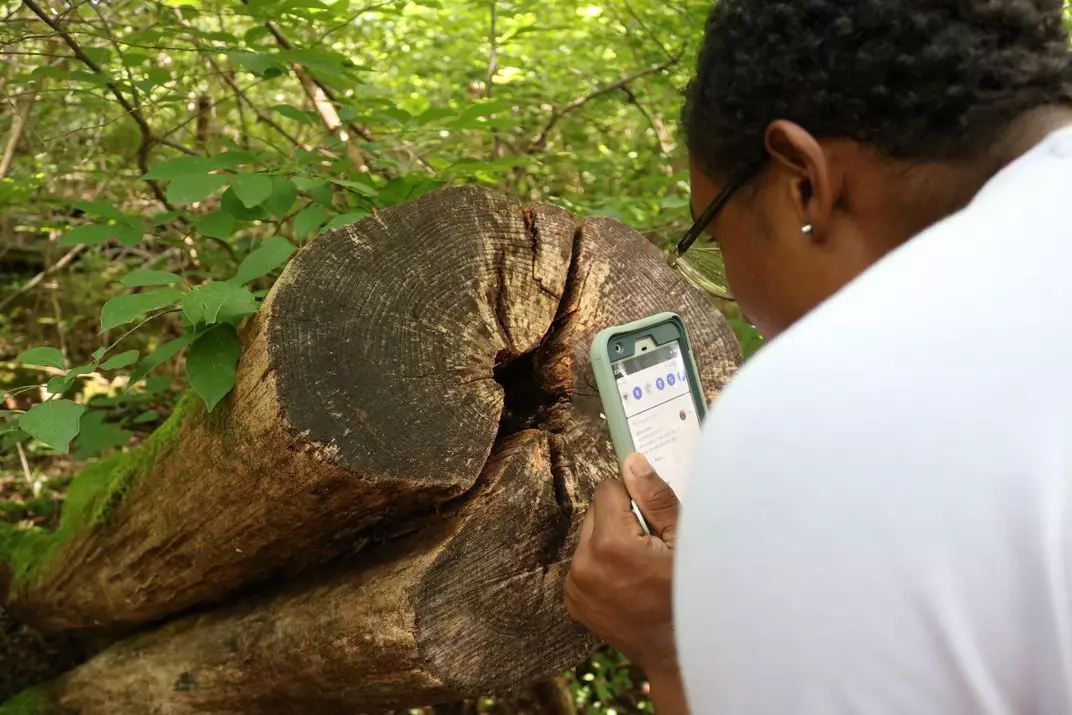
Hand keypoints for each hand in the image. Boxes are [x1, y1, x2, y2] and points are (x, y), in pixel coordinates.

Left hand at [564, 453, 680, 677]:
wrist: (676, 651)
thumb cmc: (688, 594)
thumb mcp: (683, 542)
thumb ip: (655, 499)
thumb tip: (631, 461)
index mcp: (611, 544)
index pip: (607, 489)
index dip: (631, 498)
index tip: (649, 519)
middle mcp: (583, 562)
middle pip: (594, 512)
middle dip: (618, 519)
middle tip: (647, 545)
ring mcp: (574, 584)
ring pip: (587, 538)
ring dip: (607, 542)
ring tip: (636, 567)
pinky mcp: (572, 600)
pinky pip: (582, 563)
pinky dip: (599, 565)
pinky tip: (624, 581)